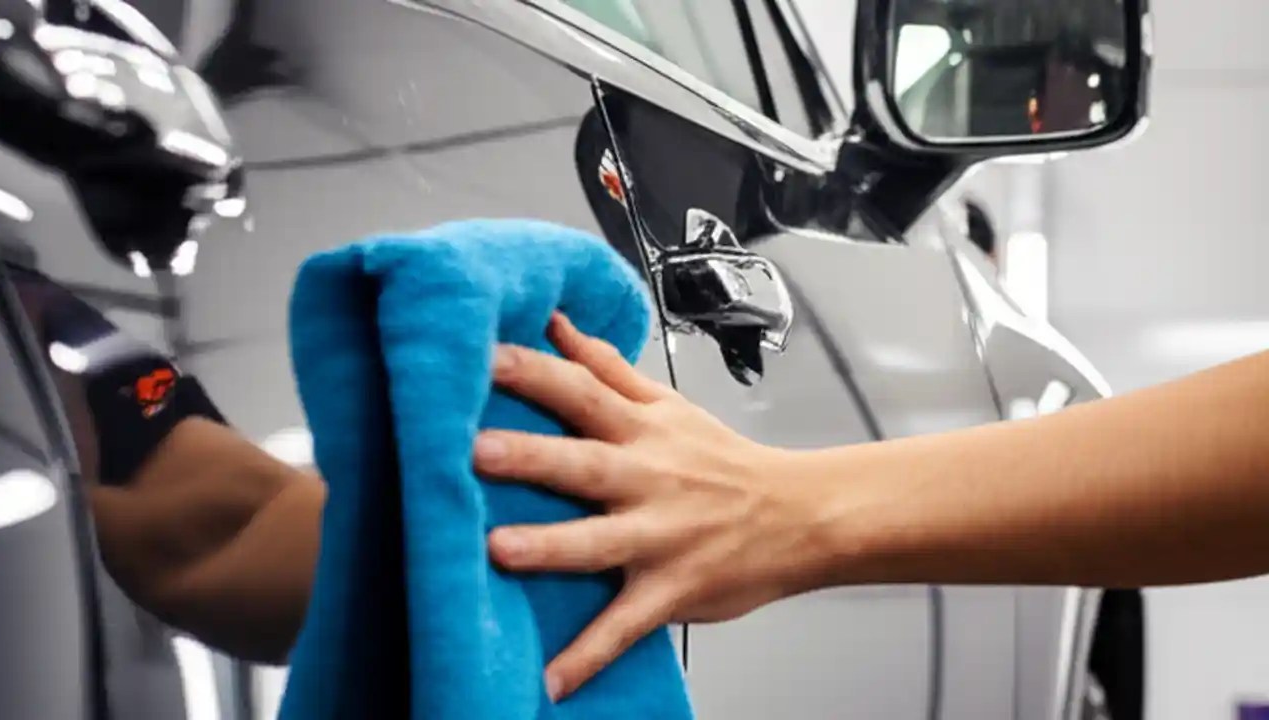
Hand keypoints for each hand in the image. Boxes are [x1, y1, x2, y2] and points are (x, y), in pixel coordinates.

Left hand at [475, 314, 838, 700]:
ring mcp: (659, 538)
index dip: (535, 372)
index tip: (484, 356)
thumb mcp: (670, 406)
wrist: (799, 516)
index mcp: (643, 432)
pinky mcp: (671, 590)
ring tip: (499, 551)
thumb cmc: (726, 462)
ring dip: (550, 546)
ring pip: (600, 542)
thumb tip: (556, 326)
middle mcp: (647, 480)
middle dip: (532, 456)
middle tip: (475, 450)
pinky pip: (625, 626)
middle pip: (584, 463)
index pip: (582, 391)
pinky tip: (550, 681)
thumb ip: (607, 368)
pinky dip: (590, 656)